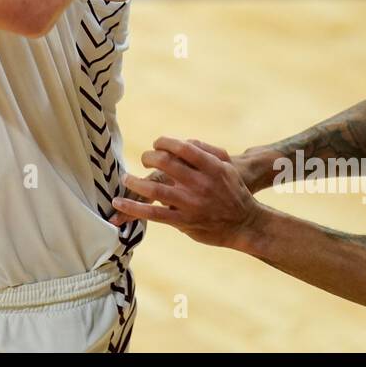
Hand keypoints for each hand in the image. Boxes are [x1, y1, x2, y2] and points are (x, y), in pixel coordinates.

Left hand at [110, 136, 262, 249]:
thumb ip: (205, 151)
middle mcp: (200, 183)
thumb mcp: (226, 166)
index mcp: (211, 167)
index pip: (182, 147)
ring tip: (126, 178)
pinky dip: (132, 208)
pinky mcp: (183, 220)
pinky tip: (119, 203)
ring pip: (154, 188)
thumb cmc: (234, 191)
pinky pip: (153, 213)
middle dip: (149, 157)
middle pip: (165, 163)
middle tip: (145, 159)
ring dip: (134, 181)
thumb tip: (182, 142)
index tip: (157, 144)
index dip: (164, 142)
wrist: (246, 223)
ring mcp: (190, 203)